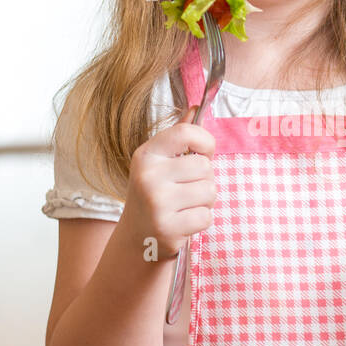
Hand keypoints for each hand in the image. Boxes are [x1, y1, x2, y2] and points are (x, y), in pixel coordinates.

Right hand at [121, 104, 217, 261]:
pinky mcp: (167, 228)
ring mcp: (157, 203)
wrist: (137, 237)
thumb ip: (178, 137)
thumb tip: (195, 107)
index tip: (204, 154)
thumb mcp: (159, 163)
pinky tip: (183, 222)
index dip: (205, 142)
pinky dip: (201, 221)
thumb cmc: (154, 194)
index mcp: (146, 155)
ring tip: (185, 206)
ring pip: (209, 192)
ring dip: (204, 201)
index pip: (187, 132)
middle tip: (187, 190)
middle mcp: (148, 176)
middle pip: (205, 167)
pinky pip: (206, 216)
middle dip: (205, 180)